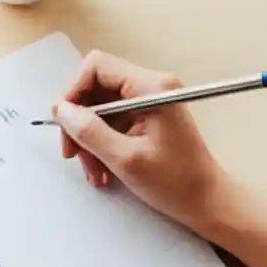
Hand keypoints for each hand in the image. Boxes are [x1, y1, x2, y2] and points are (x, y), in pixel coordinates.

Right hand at [53, 51, 227, 232]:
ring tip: (93, 170)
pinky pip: (110, 123)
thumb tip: (61, 110)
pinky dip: (100, 144)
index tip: (65, 121)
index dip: (74, 91)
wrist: (205, 200)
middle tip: (72, 153)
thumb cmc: (175, 181)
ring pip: (99, 109)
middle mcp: (151, 87)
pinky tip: (103, 168)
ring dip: (88, 139)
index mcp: (151, 88)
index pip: (97, 67)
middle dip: (79, 122)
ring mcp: (148, 102)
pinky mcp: (145, 117)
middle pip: (95, 89)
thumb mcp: (125, 158)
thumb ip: (89, 131)